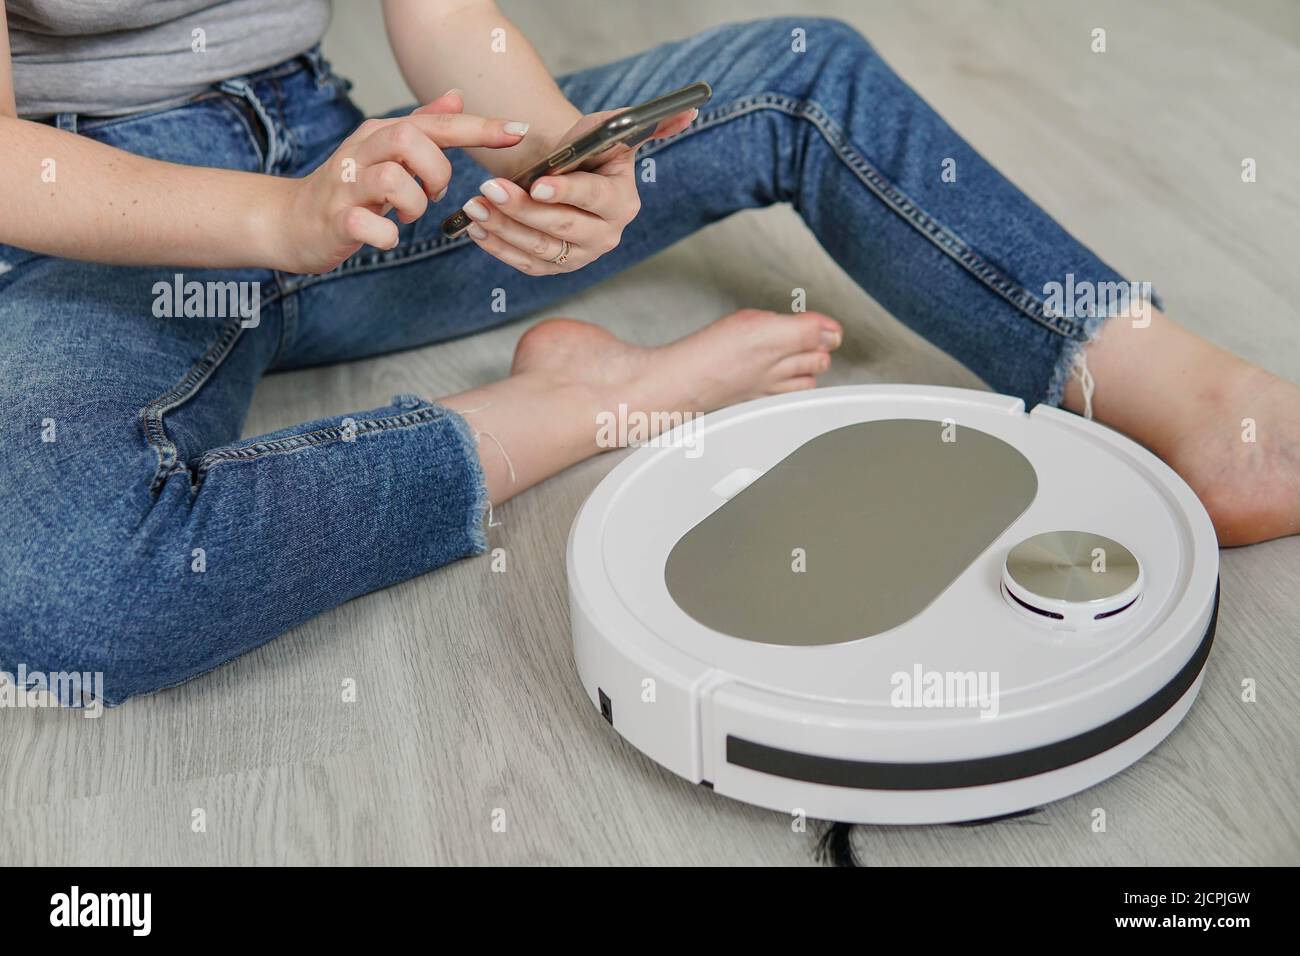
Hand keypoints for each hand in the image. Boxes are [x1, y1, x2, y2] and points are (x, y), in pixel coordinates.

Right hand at [270, 91, 528, 274]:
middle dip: (437, 170)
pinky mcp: (337, 220)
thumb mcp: (384, 152)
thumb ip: (422, 125)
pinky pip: (369, 226)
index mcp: (380, 135)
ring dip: (414, 204)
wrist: (290, 222)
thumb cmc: (348, 189)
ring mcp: (346, 187)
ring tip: (406, 215)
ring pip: (393, 180)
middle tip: (433, 193)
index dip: (479, 128)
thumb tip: (457, 96)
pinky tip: (386, 236)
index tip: (518, 133)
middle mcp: (362, 153)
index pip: (436, 123)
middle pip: (410, 139)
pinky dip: (387, 236)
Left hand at [456, 106, 697, 274]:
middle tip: (489, 190)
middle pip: (563, 228)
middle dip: (523, 210)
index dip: (567, 192)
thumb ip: (645, 122)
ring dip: (503, 228)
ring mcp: (581, 256)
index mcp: (623, 202)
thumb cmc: (584, 148)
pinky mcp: (556, 269)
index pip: (594, 199)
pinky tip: (476, 229)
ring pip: (540, 249)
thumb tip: (688, 111)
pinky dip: (498, 248)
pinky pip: (525, 264)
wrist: (563, 173)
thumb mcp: (609, 128)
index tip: (538, 184)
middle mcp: (607, 235)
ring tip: (475, 206)